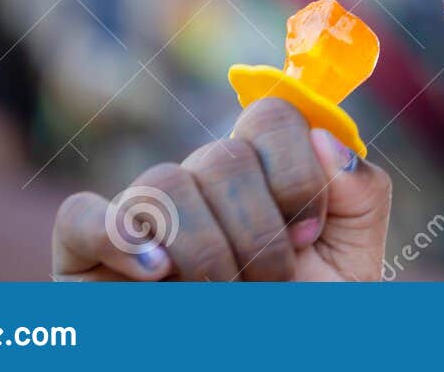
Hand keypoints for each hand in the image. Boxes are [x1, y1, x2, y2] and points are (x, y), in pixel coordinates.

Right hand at [52, 97, 389, 280]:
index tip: (309, 233)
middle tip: (272, 282)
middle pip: (224, 156)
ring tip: (225, 298)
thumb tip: (326, 139)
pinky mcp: (86, 258)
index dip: (296, 171)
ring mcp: (143, 219)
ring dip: (207, 250)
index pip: (273, 116)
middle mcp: (201, 186)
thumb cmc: (302, 327)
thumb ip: (362, 197)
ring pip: (165, 184)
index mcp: (262, 175)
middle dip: (258, 229)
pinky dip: (115, 236)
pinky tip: (156, 272)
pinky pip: (81, 216)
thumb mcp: (353, 267)